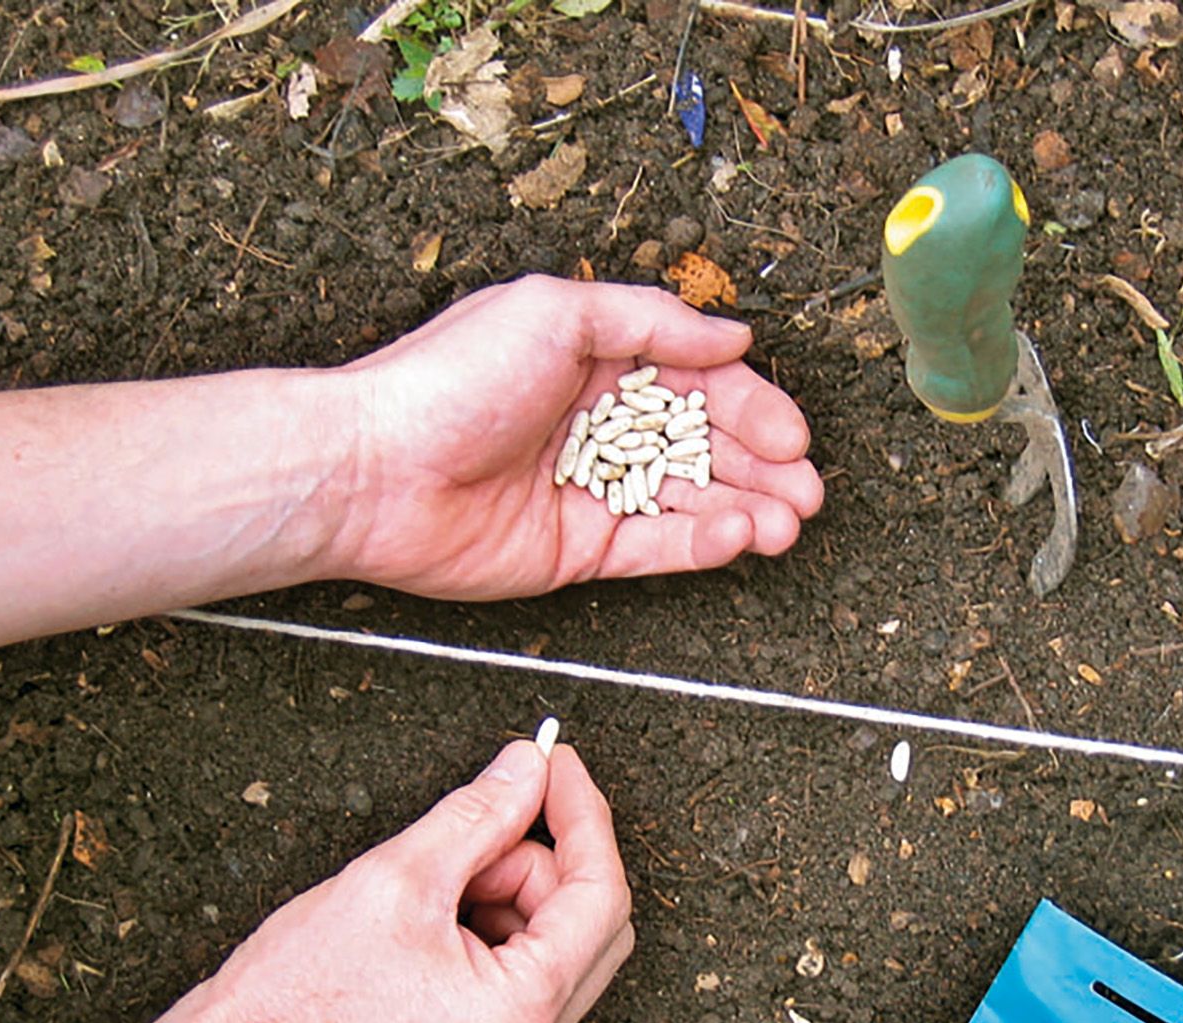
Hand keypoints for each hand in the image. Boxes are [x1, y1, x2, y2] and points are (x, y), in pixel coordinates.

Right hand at [170, 739, 632, 1022]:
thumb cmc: (291, 1000)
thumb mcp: (396, 877)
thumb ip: (479, 814)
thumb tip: (526, 769)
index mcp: (522, 1012)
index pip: (602, 895)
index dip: (584, 816)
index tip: (556, 764)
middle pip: (589, 928)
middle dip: (542, 862)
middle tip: (482, 828)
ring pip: (551, 956)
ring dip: (509, 900)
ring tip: (429, 888)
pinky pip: (517, 991)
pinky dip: (490, 940)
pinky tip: (426, 924)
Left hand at [327, 276, 822, 599]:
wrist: (373, 471)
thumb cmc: (450, 380)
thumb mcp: (554, 312)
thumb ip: (652, 320)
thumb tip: (733, 331)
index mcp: (595, 362)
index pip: (697, 383)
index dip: (751, 407)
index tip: (792, 434)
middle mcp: (598, 424)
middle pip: (705, 446)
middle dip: (763, 467)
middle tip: (808, 490)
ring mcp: (591, 489)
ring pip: (690, 501)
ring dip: (748, 509)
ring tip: (790, 521)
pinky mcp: (578, 549)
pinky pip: (655, 547)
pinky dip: (702, 543)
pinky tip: (739, 535)